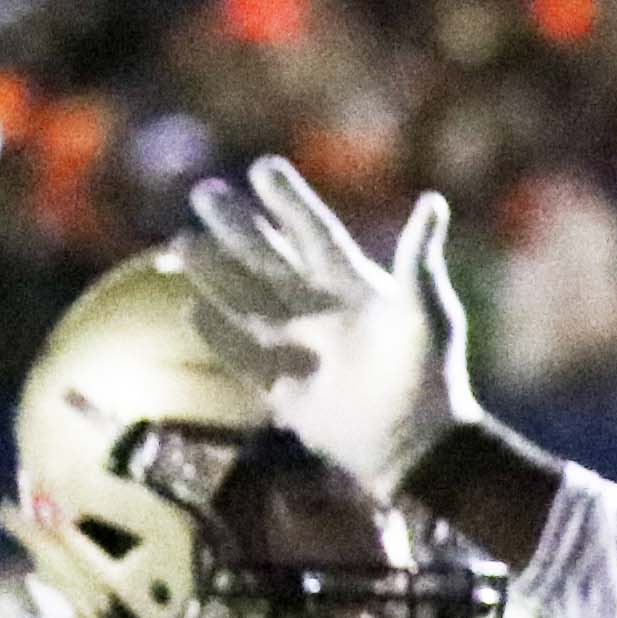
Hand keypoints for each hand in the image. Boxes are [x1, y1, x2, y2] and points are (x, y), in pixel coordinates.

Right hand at [182, 158, 476, 495]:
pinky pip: (246, 359)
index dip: (290, 203)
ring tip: (182, 241)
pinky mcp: (289, 394)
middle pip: (272, 263)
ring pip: (250, 304)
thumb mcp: (430, 312)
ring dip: (218, 275)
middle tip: (204, 194)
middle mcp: (324, 314)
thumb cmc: (432, 377)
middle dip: (239, 230)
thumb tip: (434, 202)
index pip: (315, 235)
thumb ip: (420, 259)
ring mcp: (303, 353)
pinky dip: (220, 337)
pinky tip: (192, 309)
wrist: (421, 448)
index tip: (263, 169)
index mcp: (356, 289)